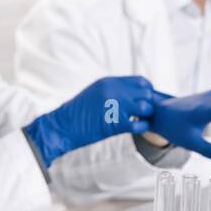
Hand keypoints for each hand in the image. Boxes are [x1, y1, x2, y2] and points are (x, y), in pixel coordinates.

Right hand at [23, 76, 155, 165]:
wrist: (62, 126)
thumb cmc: (76, 114)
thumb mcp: (94, 93)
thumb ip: (113, 91)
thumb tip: (132, 96)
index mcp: (109, 81)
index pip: (141, 81)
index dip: (147, 92)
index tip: (143, 101)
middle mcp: (115, 90)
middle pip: (147, 93)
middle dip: (148, 104)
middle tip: (142, 114)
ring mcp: (116, 105)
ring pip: (146, 107)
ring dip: (146, 116)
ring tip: (137, 121)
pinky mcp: (115, 123)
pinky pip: (140, 124)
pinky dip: (142, 128)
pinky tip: (134, 129)